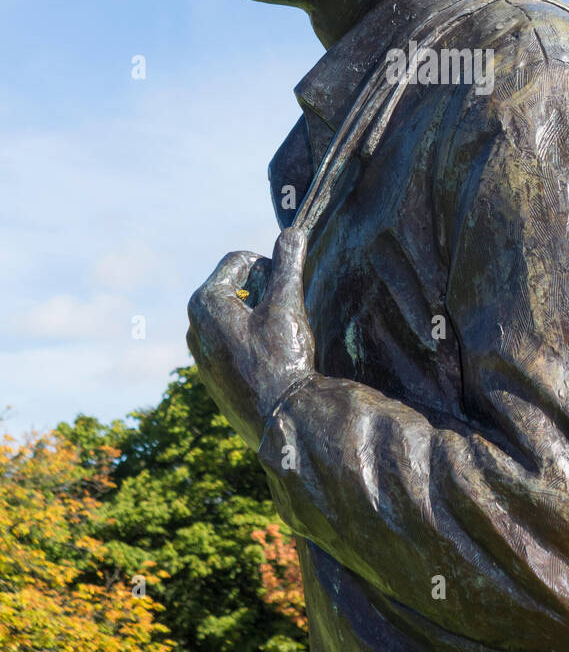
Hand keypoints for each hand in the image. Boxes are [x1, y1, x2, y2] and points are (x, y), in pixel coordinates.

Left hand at [186, 226, 313, 449]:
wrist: (279, 421)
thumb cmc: (281, 358)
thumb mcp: (287, 303)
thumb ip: (288, 263)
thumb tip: (292, 230)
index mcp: (204, 301)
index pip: (238, 260)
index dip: (268, 265)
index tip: (287, 284)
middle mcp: (193, 325)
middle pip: (232, 285)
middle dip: (262, 289)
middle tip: (286, 308)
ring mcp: (199, 353)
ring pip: (231, 313)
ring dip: (257, 313)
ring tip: (279, 334)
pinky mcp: (210, 374)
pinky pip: (229, 339)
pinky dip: (250, 336)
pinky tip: (270, 356)